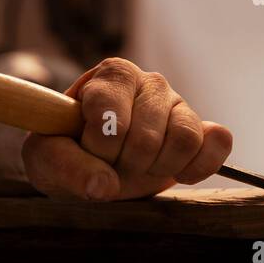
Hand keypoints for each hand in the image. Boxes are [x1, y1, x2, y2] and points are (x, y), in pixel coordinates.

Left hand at [21, 58, 231, 200]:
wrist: (93, 162)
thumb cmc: (66, 150)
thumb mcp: (46, 157)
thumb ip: (65, 167)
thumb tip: (103, 186)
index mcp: (112, 75)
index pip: (112, 120)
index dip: (98, 149)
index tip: (87, 151)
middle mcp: (150, 81)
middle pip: (147, 137)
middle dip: (124, 165)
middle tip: (111, 165)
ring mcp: (179, 103)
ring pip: (184, 140)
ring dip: (157, 169)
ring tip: (137, 168)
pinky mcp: (203, 128)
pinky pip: (217, 143)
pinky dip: (200, 166)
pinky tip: (177, 173)